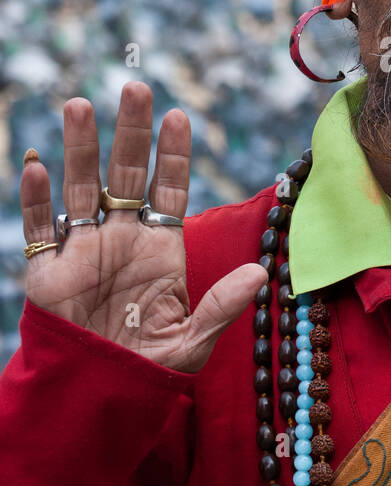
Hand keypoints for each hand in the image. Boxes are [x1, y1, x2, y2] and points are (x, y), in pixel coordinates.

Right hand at [19, 82, 264, 371]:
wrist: (99, 397)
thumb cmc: (149, 370)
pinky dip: (36, 200)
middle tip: (135, 88)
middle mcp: (123, 239)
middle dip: (131, 133)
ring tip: (81, 105)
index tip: (180, 115)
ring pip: (80, 188)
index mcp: (160, 248)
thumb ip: (221, 307)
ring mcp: (84, 251)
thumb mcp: (191, 343)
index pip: (168, 189)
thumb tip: (260, 275)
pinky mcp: (49, 272)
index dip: (173, 154)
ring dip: (80, 149)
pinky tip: (37, 167)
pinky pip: (39, 229)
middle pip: (126, 174)